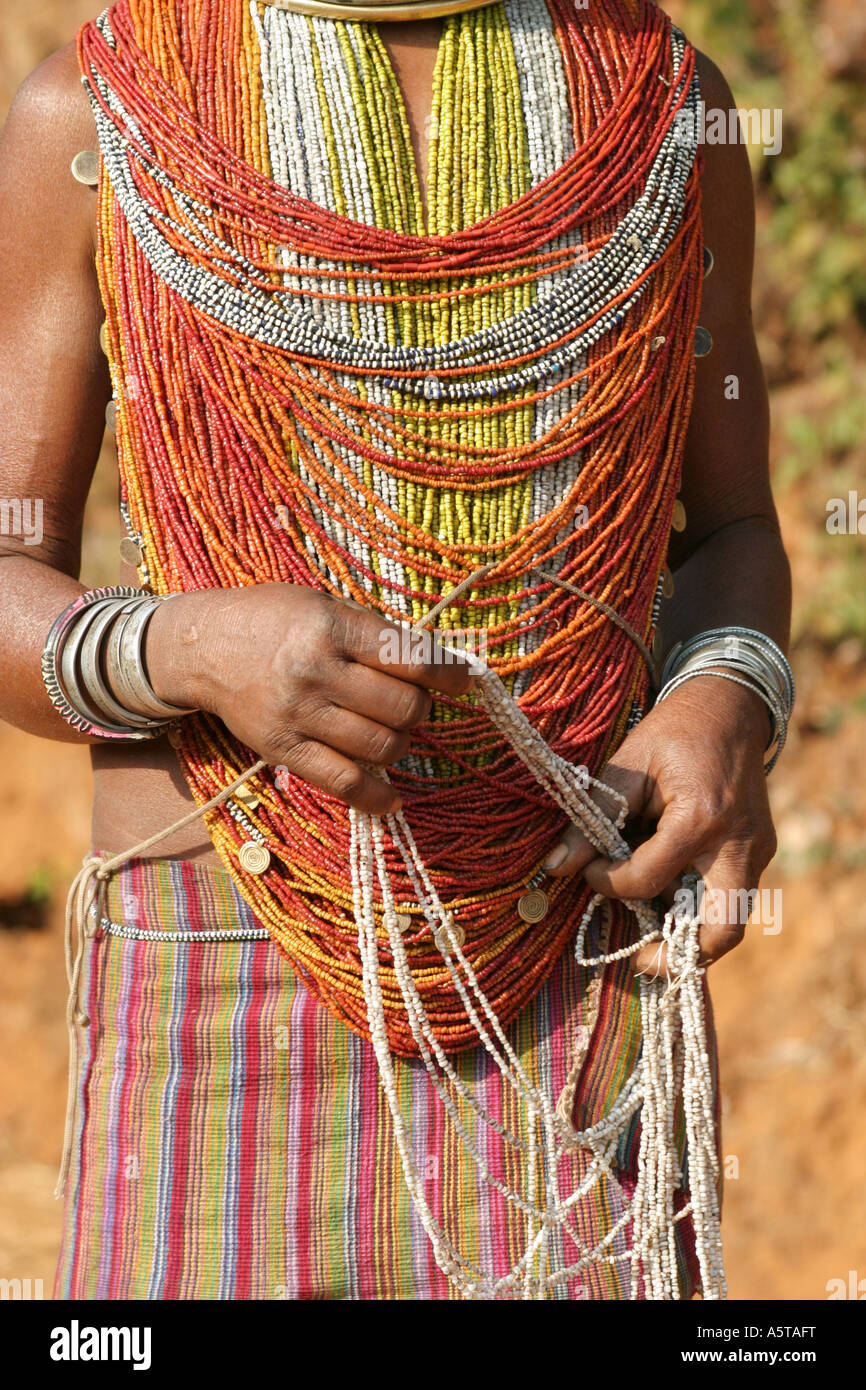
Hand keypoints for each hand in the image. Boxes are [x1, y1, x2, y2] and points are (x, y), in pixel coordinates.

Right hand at [145, 584, 473, 814]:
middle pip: (403, 707)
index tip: (462, 680)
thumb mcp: (324, 606)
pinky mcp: (283, 750)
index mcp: (332, 628)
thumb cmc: (273, 620)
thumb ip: (374, 635)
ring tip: (392, 730)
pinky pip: (344, 784)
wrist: (202, 647)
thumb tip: (436, 666)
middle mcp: (317, 672)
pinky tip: (393, 797)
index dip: (448, 673)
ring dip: (401, 742)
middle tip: (411, 701)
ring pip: (382, 746)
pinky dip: (377, 797)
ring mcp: (299, 715)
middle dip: (420, 708)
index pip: (409, 658)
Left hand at [542, 675, 777, 975]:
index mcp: (700, 818)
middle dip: (676, 954)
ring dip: (688, 932)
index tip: (588, 871)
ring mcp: (757, 851)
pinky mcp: (761, 852)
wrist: (730, 706)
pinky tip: (667, 892)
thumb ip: (591, 816)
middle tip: (638, 957)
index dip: (608, 883)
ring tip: (648, 924)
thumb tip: (554, 867)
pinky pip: (732, 898)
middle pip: (721, 931)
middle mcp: (738, 844)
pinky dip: (699, 907)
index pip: (648, 879)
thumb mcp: (626, 764)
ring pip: (731, 922)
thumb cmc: (674, 731)